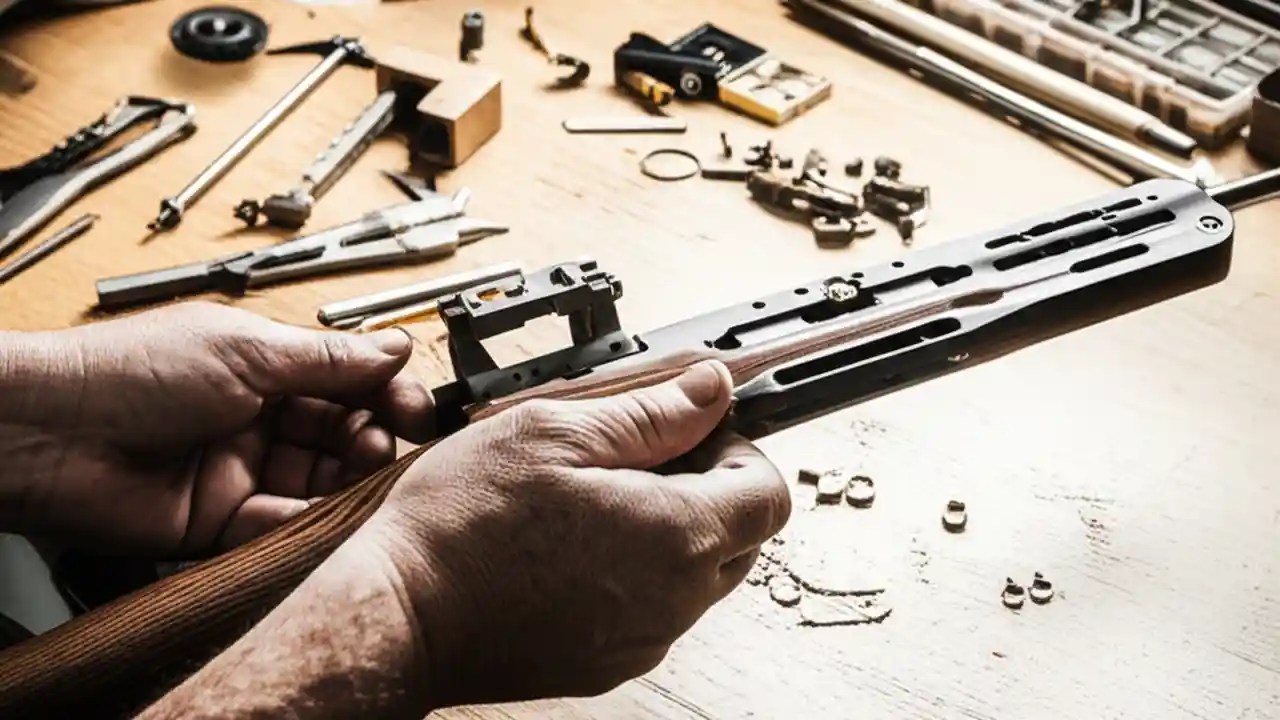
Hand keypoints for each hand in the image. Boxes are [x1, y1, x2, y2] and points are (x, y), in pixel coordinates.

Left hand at [0, 302, 432, 554]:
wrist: (51, 435)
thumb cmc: (130, 372)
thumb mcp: (247, 350)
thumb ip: (329, 358)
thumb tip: (395, 344)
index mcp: (266, 368)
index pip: (348, 383)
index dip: (385, 395)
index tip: (415, 408)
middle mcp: (259, 419)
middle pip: (342, 436)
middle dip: (371, 440)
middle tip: (382, 442)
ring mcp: (242, 472)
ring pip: (319, 483)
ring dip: (344, 481)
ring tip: (356, 475)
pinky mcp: (222, 523)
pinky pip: (280, 525)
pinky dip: (300, 519)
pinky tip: (307, 507)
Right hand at [363, 359, 790, 706]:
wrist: (398, 617)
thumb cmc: (461, 525)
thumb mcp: (553, 432)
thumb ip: (649, 412)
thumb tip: (713, 389)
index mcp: (676, 534)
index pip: (770, 493)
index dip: (738, 450)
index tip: (690, 433)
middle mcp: (674, 599)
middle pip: (741, 538)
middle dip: (707, 490)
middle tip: (633, 461)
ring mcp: (643, 640)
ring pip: (697, 577)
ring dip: (668, 533)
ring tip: (592, 504)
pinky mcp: (608, 665)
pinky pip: (652, 612)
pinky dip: (634, 577)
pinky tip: (571, 550)